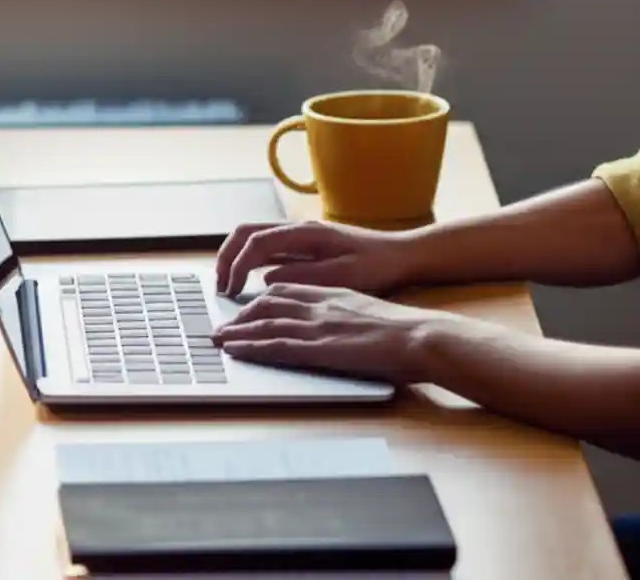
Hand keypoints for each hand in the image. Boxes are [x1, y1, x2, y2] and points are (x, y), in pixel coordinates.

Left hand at [212, 283, 483, 383]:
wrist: (423, 336)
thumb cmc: (407, 331)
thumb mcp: (371, 312)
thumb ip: (348, 314)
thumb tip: (340, 325)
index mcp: (334, 295)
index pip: (286, 290)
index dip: (262, 299)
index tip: (246, 307)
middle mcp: (320, 306)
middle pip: (268, 305)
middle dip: (241, 316)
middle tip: (222, 325)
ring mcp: (319, 326)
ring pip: (266, 324)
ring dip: (237, 332)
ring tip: (216, 339)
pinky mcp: (321, 349)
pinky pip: (277, 346)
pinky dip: (251, 347)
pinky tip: (235, 350)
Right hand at [215, 221, 425, 296]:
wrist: (403, 254)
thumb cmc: (378, 265)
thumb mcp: (342, 276)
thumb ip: (302, 276)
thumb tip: (265, 280)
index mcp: (306, 233)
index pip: (255, 243)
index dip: (237, 266)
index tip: (229, 290)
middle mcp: (299, 228)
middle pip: (245, 232)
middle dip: (226, 257)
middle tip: (219, 286)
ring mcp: (300, 235)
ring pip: (253, 236)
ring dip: (235, 257)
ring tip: (228, 284)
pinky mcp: (305, 244)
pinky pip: (267, 246)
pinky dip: (249, 260)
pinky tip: (251, 282)